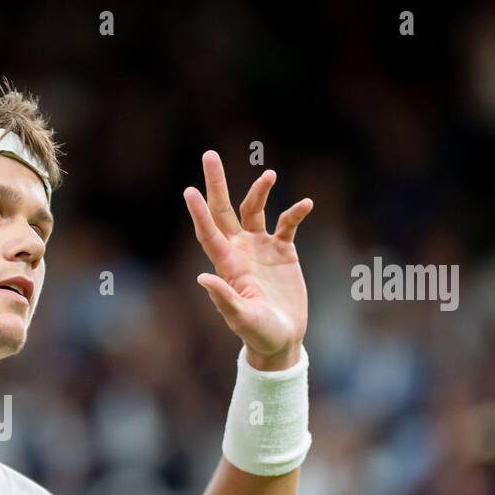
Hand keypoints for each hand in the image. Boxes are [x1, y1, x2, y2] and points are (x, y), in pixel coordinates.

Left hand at [183, 151, 312, 369]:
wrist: (282, 339)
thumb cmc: (258, 333)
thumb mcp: (242, 318)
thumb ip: (225, 299)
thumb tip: (202, 278)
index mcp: (227, 265)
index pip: (208, 233)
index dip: (199, 213)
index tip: (189, 191)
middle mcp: (240, 251)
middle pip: (224, 211)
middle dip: (216, 184)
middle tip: (209, 155)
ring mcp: (261, 248)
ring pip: (254, 210)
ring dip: (258, 191)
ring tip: (268, 174)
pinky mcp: (283, 251)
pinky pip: (287, 224)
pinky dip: (295, 212)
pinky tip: (306, 204)